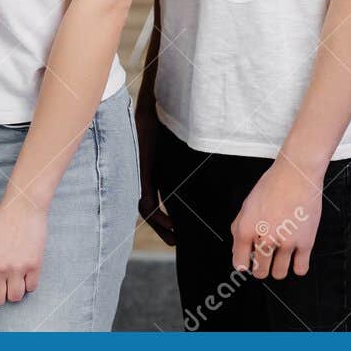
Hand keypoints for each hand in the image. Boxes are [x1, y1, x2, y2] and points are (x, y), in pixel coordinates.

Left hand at [0, 198, 46, 306]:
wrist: (23, 205)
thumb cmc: (4, 221)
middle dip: (2, 296)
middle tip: (6, 286)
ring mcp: (16, 267)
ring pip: (15, 297)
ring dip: (17, 291)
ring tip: (19, 279)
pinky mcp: (33, 265)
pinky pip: (31, 287)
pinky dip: (30, 282)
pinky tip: (29, 270)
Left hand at [134, 89, 175, 245]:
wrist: (152, 108)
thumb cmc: (166, 125)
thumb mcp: (176, 149)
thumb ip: (185, 161)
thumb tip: (208, 166)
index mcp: (152, 171)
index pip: (154, 201)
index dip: (163, 218)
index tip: (179, 231)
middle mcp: (144, 176)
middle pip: (148, 209)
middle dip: (160, 229)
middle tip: (177, 242)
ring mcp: (141, 176)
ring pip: (146, 210)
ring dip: (160, 227)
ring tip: (176, 238)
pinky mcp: (143, 174)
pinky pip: (148, 204)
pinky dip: (159, 218)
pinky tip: (173, 225)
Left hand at [230, 160, 322, 278]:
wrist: (296, 176)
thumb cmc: (272, 186)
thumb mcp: (247, 206)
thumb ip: (239, 229)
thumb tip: (238, 251)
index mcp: (247, 229)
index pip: (240, 263)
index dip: (243, 265)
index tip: (248, 264)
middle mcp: (265, 238)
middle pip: (260, 271)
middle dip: (260, 269)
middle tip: (264, 261)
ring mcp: (286, 242)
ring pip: (279, 273)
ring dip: (278, 270)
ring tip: (279, 260)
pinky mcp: (306, 243)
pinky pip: (301, 269)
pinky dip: (297, 268)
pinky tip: (295, 259)